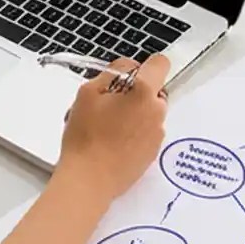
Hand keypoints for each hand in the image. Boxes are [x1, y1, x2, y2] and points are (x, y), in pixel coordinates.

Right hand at [58, 55, 170, 199]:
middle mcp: (157, 112)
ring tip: (107, 128)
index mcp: (143, 92)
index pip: (160, 63)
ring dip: (134, 114)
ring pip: (149, 113)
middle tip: (109, 105)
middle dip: (135, 93)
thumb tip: (125, 67)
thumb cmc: (85, 137)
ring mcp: (157, 134)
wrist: (89, 179)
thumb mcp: (87, 93)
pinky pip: (147, 133)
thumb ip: (111, 72)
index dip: (145, 66)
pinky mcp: (153, 152)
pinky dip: (135, 133)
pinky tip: (113, 143)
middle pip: (153, 90)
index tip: (130, 75)